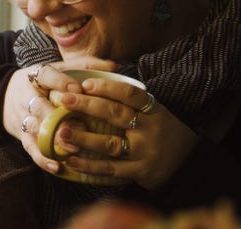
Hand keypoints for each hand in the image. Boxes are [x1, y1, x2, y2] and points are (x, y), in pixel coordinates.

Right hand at [2, 57, 116, 174]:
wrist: (6, 98)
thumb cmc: (41, 84)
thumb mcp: (56, 69)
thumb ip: (83, 66)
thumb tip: (112, 66)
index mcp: (35, 76)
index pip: (45, 75)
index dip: (60, 82)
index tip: (78, 89)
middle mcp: (26, 96)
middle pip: (38, 106)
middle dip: (57, 117)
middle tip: (79, 126)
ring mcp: (23, 117)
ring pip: (34, 129)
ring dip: (53, 139)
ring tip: (73, 149)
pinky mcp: (21, 135)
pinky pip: (30, 148)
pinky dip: (42, 158)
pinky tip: (58, 166)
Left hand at [56, 77, 198, 188]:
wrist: (189, 164)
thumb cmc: (160, 131)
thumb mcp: (153, 112)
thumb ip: (128, 100)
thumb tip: (93, 79)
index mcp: (152, 110)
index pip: (130, 94)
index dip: (107, 87)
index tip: (86, 83)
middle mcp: (149, 129)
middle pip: (115, 114)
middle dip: (87, 105)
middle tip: (64, 99)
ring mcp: (144, 152)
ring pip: (110, 143)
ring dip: (83, 137)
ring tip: (61, 131)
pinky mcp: (139, 172)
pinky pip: (110, 168)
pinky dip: (89, 165)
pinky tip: (71, 159)